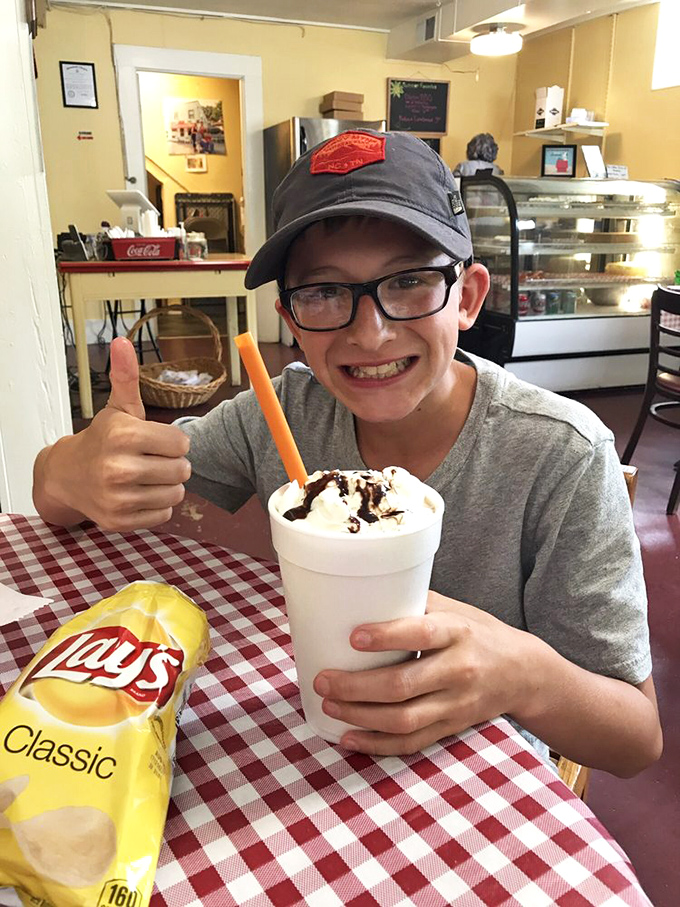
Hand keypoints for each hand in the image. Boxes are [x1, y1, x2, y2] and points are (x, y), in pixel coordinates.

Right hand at [42, 337, 190, 529]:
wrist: (67, 476)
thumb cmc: (102, 439)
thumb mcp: (118, 408)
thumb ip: (126, 376)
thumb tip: (122, 341)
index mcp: (123, 436)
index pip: (182, 443)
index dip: (173, 442)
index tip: (155, 441)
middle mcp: (118, 468)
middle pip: (182, 470)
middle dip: (173, 464)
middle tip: (152, 461)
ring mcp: (118, 498)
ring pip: (176, 494)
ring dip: (168, 486)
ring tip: (148, 477)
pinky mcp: (120, 521)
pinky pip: (164, 516)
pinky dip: (157, 507)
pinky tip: (139, 495)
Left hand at [313, 591, 528, 755]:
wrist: (523, 673)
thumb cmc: (478, 633)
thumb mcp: (456, 609)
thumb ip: (415, 604)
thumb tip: (363, 594)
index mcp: (458, 632)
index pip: (422, 635)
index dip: (387, 637)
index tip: (354, 637)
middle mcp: (458, 670)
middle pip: (403, 685)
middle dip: (356, 687)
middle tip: (323, 680)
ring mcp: (455, 704)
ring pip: (403, 720)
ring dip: (360, 716)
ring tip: (329, 706)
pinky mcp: (451, 728)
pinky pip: (411, 743)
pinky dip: (377, 744)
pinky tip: (348, 737)